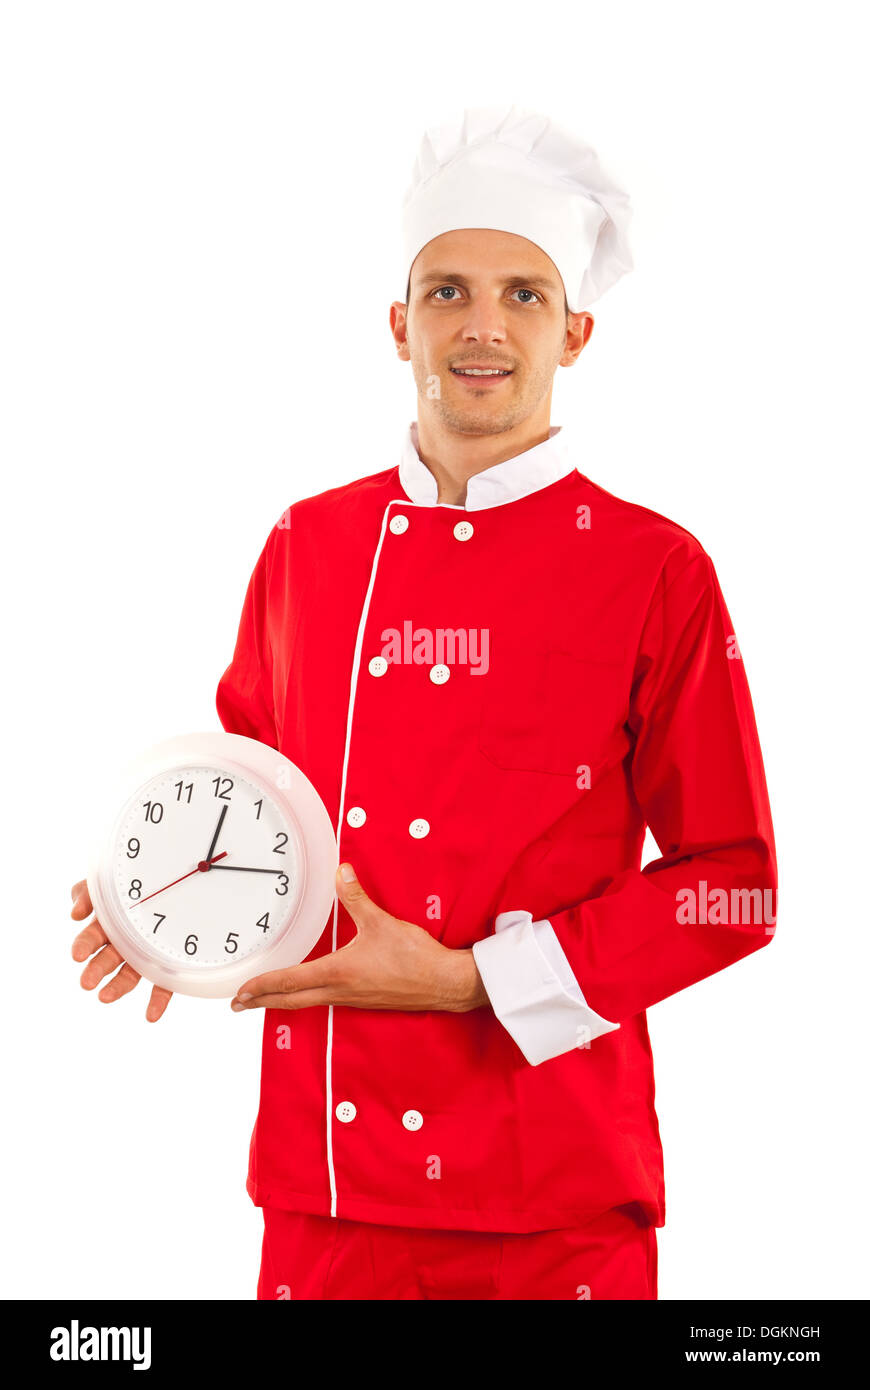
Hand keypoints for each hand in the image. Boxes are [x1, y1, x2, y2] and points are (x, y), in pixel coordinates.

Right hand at [70, 878, 172, 1021]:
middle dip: (95, 970)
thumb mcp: (112, 875)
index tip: (77, 955)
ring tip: (105, 997)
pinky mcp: (166, 964)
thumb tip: (75, 913)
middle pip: (107, 957)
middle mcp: (124, 939)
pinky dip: (157, 1001)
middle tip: (86, 982)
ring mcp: (144, 953)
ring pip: (129, 973)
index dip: (84, 945)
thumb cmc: (148, 873)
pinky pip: (162, 984)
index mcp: (111, 920)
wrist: (188, 871)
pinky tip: (151, 1015)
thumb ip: (89, 890)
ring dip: (116, 987)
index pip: (93, 935)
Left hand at [230, 864, 489, 1014]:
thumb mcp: (381, 922)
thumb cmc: (413, 957)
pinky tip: (308, 993)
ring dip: (281, 1001)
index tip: (239, 992)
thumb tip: (340, 872)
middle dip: (261, 1001)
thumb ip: (356, 897)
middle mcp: (339, 990)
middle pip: (291, 1000)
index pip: (290, 981)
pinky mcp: (363, 1000)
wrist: (442, 984)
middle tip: (236, 1004)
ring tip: (263, 1000)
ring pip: (306, 1003)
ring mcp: (351, 999)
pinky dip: (305, 999)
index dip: (262, 986)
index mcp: (338, 973)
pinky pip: (325, 1001)